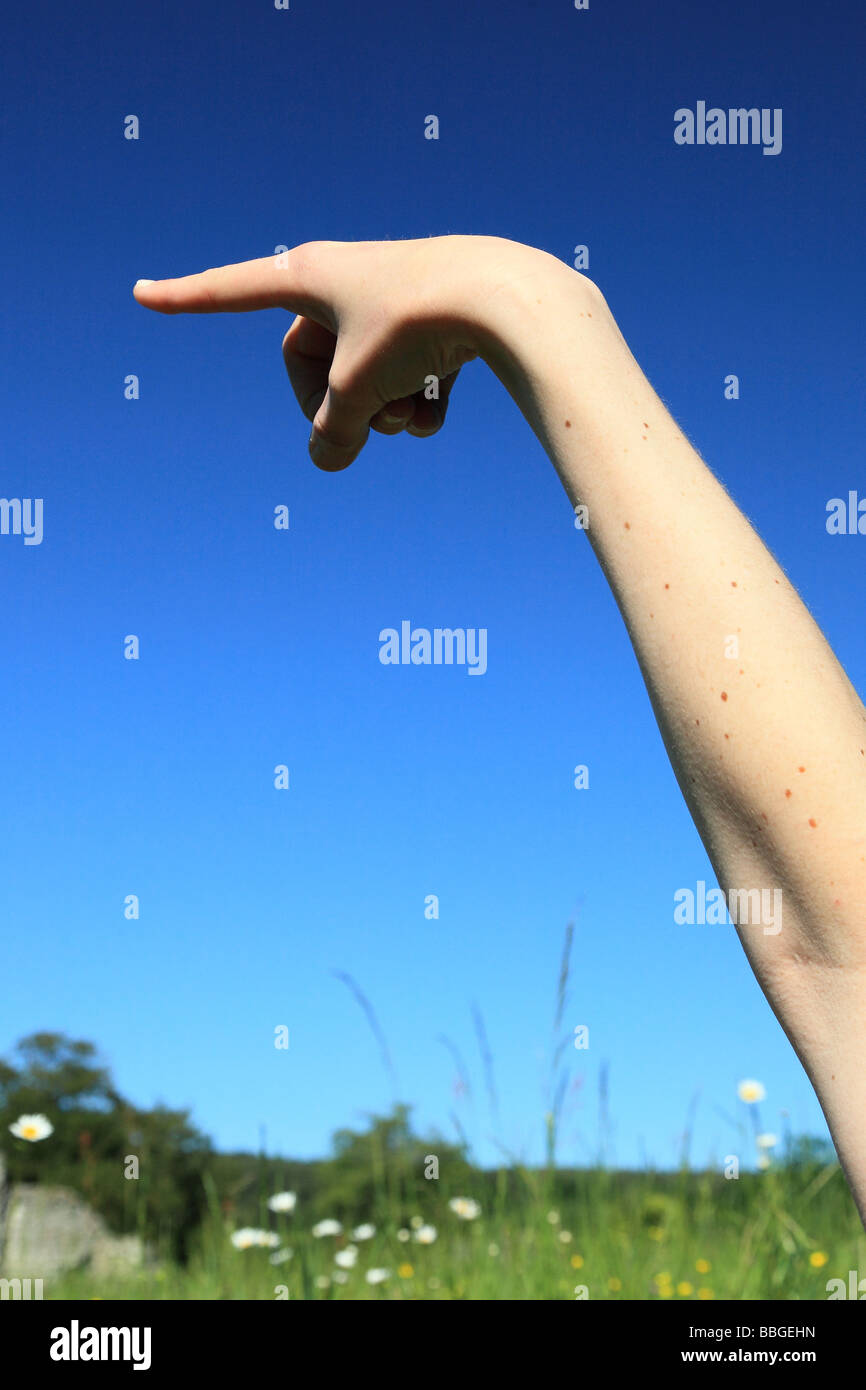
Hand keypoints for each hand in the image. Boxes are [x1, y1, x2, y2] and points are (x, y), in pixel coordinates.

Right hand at [133, 235, 516, 470]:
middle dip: (334, 406)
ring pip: (363, 378)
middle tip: (360, 427)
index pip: (228, 292)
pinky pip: (405, 379)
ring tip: (409, 413)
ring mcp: (391, 304)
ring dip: (380, 410)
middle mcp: (345, 282)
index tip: (140, 295)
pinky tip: (439, 410)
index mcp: (307, 276)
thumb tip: (329, 457)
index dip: (185, 299)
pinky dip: (417, 403)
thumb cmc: (416, 327)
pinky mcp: (434, 325)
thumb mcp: (358, 388)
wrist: (505, 301)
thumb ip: (333, 431)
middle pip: (310, 364)